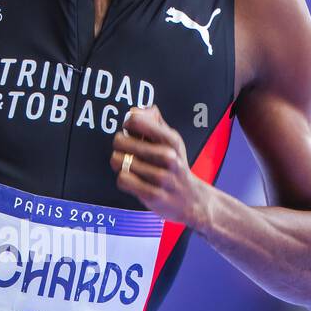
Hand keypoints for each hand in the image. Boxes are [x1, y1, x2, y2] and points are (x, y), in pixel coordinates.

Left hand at [110, 104, 208, 226]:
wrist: (191, 200)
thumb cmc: (175, 166)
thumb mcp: (171, 141)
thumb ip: (153, 122)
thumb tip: (134, 110)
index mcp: (171, 139)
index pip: (135, 120)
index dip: (127, 124)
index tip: (132, 132)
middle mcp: (168, 157)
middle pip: (120, 141)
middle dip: (120, 146)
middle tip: (128, 152)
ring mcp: (161, 177)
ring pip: (119, 161)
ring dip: (120, 164)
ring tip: (130, 167)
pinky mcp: (153, 195)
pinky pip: (122, 180)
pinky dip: (124, 179)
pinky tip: (133, 180)